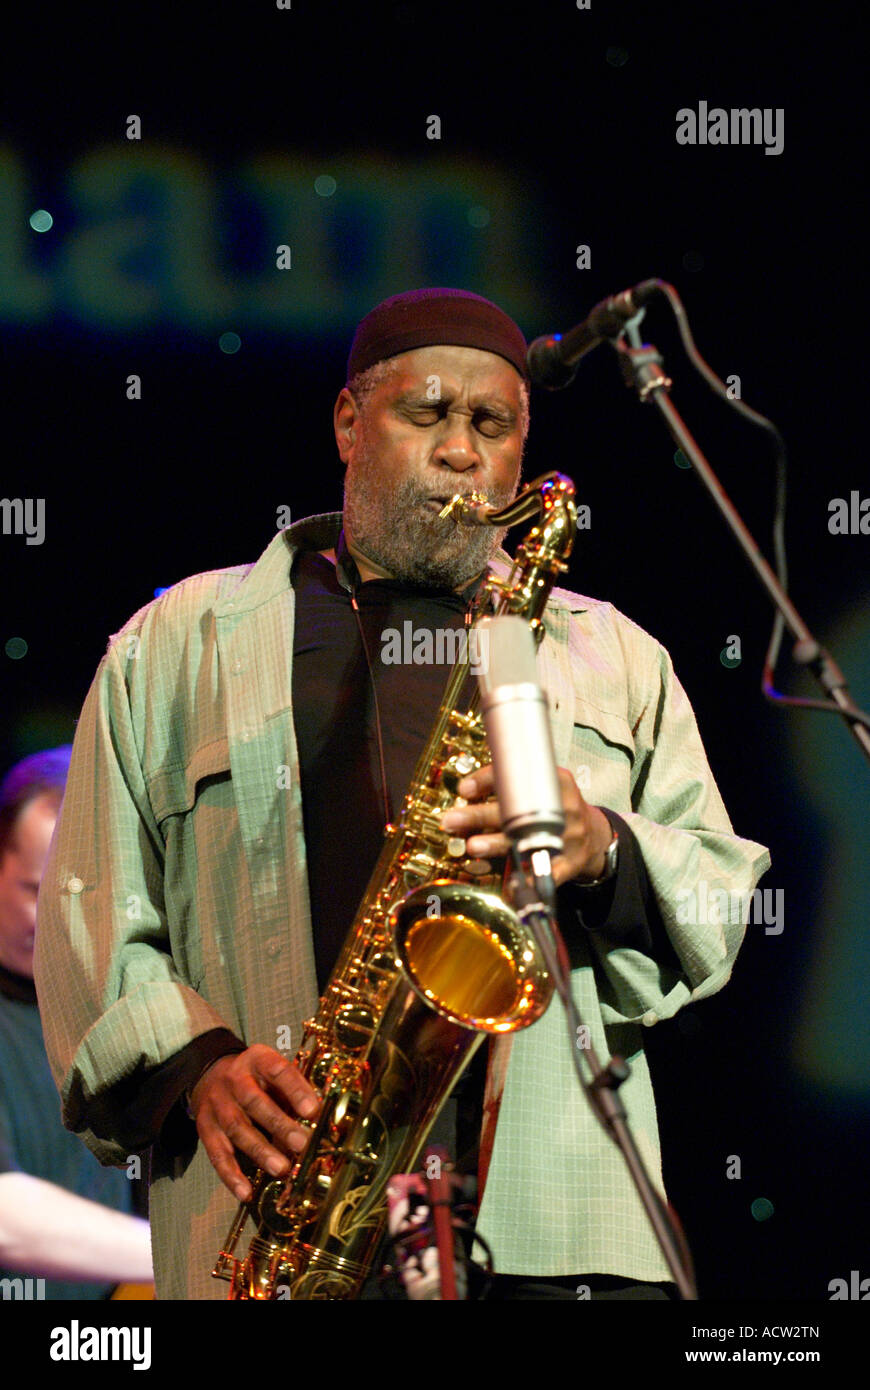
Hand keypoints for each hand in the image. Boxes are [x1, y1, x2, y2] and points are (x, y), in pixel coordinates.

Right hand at [188, 1044, 320, 1202]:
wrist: (210, 1074)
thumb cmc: (255, 1078)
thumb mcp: (273, 1072)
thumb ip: (292, 1093)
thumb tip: (317, 1123)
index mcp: (258, 1060)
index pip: (278, 1070)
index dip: (296, 1090)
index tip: (313, 1110)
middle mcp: (234, 1079)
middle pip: (254, 1101)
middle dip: (279, 1125)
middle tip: (301, 1144)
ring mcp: (217, 1104)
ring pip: (237, 1128)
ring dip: (260, 1151)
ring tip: (282, 1169)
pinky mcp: (206, 1128)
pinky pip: (217, 1153)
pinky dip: (231, 1175)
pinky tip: (246, 1192)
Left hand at [440, 764, 612, 886]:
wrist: (593, 836)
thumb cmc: (556, 809)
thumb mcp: (544, 788)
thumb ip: (513, 786)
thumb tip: (467, 789)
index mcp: (556, 783)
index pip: (519, 777)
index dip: (488, 781)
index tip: (463, 790)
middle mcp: (563, 808)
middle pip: (517, 812)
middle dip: (480, 816)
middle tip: (452, 820)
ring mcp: (567, 837)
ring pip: (527, 841)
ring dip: (495, 844)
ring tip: (471, 846)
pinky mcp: (569, 864)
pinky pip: (543, 874)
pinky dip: (524, 882)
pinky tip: (506, 886)